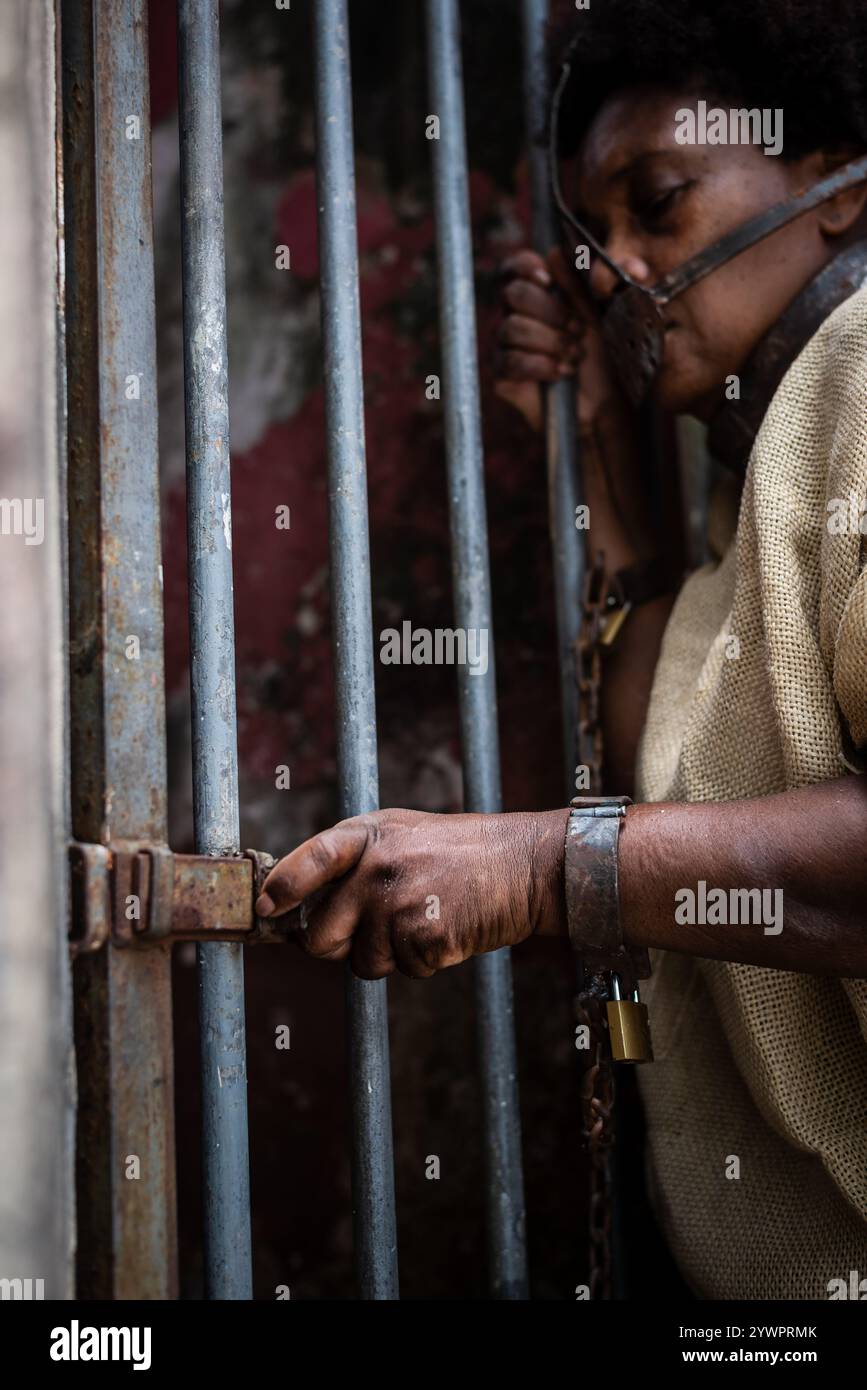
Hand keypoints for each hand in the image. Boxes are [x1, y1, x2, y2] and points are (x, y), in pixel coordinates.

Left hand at [255, 808, 569, 978]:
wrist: (523, 866)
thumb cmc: (460, 853)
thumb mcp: (402, 835)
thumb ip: (356, 860)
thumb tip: (305, 905)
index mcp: (368, 836)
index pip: (309, 862)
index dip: (281, 890)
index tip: (264, 909)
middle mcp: (377, 868)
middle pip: (321, 937)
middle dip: (336, 947)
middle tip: (368, 934)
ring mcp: (399, 904)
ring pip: (365, 963)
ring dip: (391, 955)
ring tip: (424, 920)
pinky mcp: (425, 937)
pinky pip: (406, 972)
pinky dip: (425, 962)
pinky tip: (447, 931)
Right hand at [494, 246, 626, 432]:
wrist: (609, 404)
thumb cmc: (612, 353)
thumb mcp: (620, 310)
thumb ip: (615, 276)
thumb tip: (604, 260)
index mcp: (540, 292)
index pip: (513, 267)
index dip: (524, 267)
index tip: (547, 280)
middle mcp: (517, 315)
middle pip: (512, 294)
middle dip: (549, 311)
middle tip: (578, 329)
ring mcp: (506, 346)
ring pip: (510, 328)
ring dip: (550, 341)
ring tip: (575, 355)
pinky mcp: (503, 376)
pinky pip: (508, 362)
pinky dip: (540, 366)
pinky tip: (561, 372)